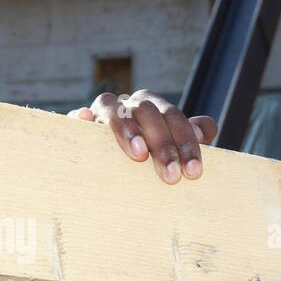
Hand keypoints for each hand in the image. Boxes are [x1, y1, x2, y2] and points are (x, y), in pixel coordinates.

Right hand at [68, 91, 217, 183]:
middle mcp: (132, 105)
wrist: (116, 155)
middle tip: (171, 176)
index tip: (194, 171)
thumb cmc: (153, 154)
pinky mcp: (81, 122)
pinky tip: (84, 120)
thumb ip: (191, 138)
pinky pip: (77, 115)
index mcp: (157, 108)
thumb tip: (204, 130)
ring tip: (139, 154)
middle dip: (162, 144)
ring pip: (114, 108)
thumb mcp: (175, 147)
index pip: (175, 118)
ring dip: (127, 128)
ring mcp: (105, 112)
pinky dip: (80, 116)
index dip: (186, 143)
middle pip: (148, 113)